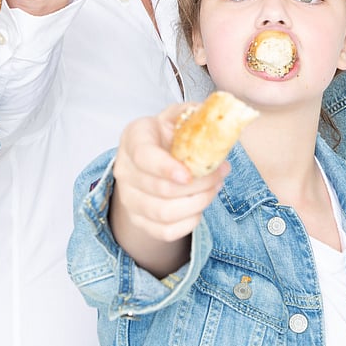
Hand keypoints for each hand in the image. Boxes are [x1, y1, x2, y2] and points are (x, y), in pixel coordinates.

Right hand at [111, 104, 229, 246]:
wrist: (153, 157)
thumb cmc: (169, 134)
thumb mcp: (180, 115)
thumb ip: (197, 112)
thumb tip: (220, 114)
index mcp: (134, 137)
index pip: (144, 157)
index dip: (166, 167)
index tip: (189, 173)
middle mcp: (125, 169)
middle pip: (160, 188)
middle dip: (199, 184)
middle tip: (221, 173)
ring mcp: (129, 198)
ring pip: (164, 213)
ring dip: (198, 203)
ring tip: (215, 187)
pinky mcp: (139, 220)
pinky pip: (165, 232)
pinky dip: (189, 222)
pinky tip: (201, 206)